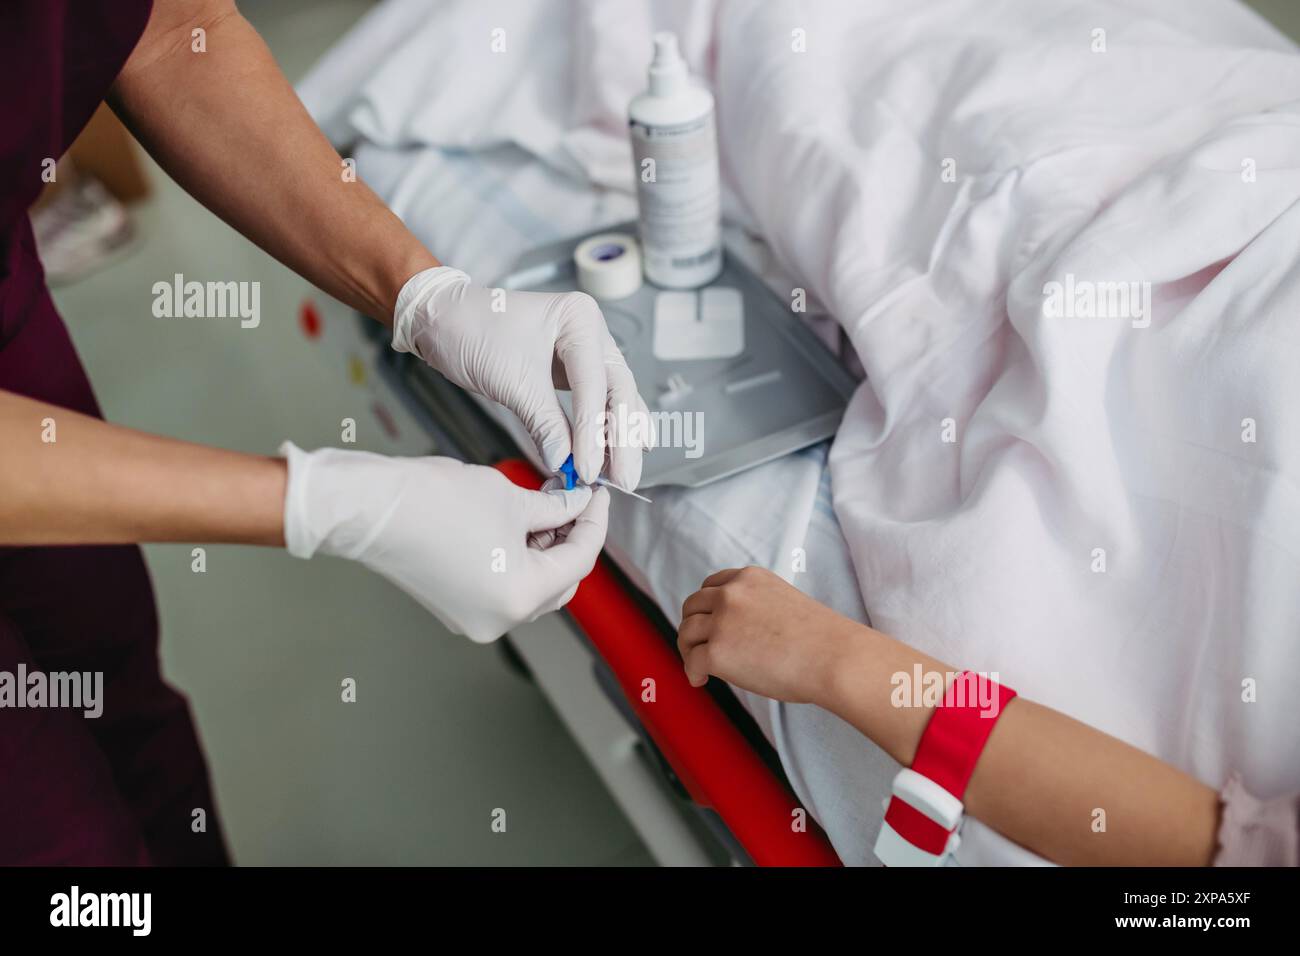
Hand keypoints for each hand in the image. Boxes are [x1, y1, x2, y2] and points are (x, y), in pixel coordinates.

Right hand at [281, 443, 609, 642]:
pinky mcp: (455, 609)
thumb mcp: (512, 499)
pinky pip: (502, 588)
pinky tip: (517, 526)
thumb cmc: (433, 502)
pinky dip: (517, 560)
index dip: (594, 521)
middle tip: (575, 500)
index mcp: (521, 596)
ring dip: (544, 550)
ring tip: (545, 507)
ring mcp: (475, 619)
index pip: (580, 558)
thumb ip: (556, 508)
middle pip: (559, 581)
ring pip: (531, 587)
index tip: (597, 493)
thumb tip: (577, 504)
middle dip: (571, 539)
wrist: (369, 509)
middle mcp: (501, 619)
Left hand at [391, 267, 651, 487]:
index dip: (594, 432)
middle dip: (622, 440)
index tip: (587, 469)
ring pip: (616, 399)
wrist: (444, 320)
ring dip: (620, 439)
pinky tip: (619, 452)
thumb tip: (565, 462)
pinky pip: (599, 402)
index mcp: (579, 318)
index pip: (595, 385)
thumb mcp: (510, 380)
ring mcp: (587, 350)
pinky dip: (604, 429)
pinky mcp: (575, 370)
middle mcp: (591, 331)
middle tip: (624, 479)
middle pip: (619, 391)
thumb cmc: (470, 330)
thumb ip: (544, 423)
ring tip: (623, 475)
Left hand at [677, 566, 859, 702]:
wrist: (834, 658)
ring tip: (698, 666)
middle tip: (697, 646)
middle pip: (693, 606)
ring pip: (686, 632)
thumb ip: (758, 607)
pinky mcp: (717, 652)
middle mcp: (731, 594)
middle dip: (692, 626)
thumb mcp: (785, 602)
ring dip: (689, 650)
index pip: (712, 585)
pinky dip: (693, 673)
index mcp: (750, 578)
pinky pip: (692, 662)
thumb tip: (740, 632)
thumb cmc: (821, 640)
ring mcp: (722, 622)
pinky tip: (701, 681)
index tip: (707, 620)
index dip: (705, 606)